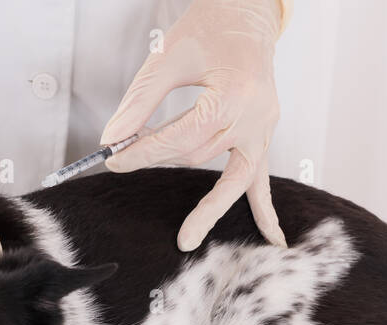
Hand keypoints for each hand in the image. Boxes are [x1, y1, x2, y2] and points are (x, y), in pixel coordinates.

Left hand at [101, 0, 286, 251]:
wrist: (246, 15)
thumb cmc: (211, 28)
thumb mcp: (169, 57)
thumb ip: (141, 100)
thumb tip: (113, 137)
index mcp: (233, 95)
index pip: (181, 138)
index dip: (143, 151)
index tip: (113, 157)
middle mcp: (254, 116)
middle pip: (198, 156)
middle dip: (159, 159)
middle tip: (124, 159)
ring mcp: (263, 129)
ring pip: (227, 175)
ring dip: (204, 201)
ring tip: (186, 239)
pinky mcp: (263, 136)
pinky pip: (262, 179)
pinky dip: (265, 210)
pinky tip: (273, 240)